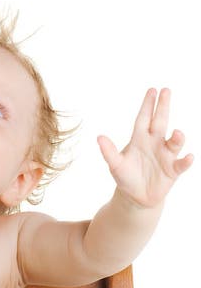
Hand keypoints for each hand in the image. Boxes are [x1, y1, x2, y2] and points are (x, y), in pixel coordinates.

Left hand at [97, 88, 193, 207]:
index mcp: (139, 139)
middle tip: (166, 91)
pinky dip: (186, 160)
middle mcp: (155, 143)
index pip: (144, 119)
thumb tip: (99, 137)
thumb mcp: (115, 165)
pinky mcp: (173, 170)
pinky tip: (188, 156)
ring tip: (177, 133)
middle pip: (160, 122)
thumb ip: (109, 152)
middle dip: (163, 108)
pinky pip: (181, 164)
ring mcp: (165, 155)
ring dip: (177, 138)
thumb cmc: (125, 177)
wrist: (135, 197)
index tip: (152, 90)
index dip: (147, 105)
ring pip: (174, 143)